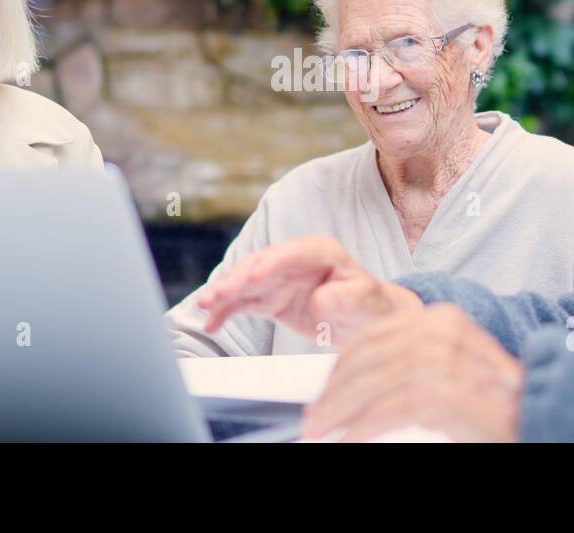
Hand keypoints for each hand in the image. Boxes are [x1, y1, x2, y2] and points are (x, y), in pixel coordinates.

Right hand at [196, 234, 422, 342]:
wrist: (364, 318)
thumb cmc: (369, 304)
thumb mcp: (366, 300)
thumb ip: (346, 298)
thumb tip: (320, 300)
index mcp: (319, 251)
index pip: (290, 255)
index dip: (269, 266)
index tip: (251, 279)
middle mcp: (293, 260)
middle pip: (260, 266)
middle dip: (236, 280)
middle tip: (215, 295)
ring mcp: (278, 278)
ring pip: (245, 283)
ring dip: (223, 294)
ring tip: (204, 306)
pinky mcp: (269, 297)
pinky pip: (243, 302)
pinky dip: (226, 311)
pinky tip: (211, 323)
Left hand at [302, 304, 523, 441]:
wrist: (544, 417)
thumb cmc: (492, 406)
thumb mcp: (442, 377)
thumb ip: (405, 370)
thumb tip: (349, 391)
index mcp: (440, 320)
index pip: (372, 337)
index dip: (339, 369)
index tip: (321, 398)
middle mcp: (444, 330)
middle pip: (368, 358)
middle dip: (334, 393)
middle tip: (314, 422)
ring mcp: (450, 358)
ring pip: (374, 381)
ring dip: (341, 411)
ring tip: (323, 432)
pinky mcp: (451, 390)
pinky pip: (392, 407)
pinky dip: (363, 426)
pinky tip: (349, 440)